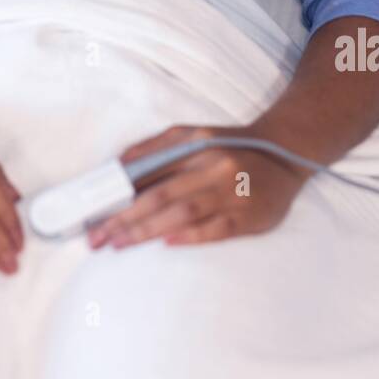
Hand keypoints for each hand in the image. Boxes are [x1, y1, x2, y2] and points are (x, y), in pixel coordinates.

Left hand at [87, 123, 309, 250]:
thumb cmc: (229, 146)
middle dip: (124, 218)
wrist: (285, 153)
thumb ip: (156, 148)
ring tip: (119, 243)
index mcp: (196, 143)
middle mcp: (213, 165)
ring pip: (183, 213)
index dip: (119, 192)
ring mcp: (233, 192)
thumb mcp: (193, 134)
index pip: (150, 170)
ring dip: (148, 230)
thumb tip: (116, 166)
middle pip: (161, 195)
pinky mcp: (250, 216)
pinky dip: (191, 236)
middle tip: (97, 236)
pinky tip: (167, 243)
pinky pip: (217, 229)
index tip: (93, 210)